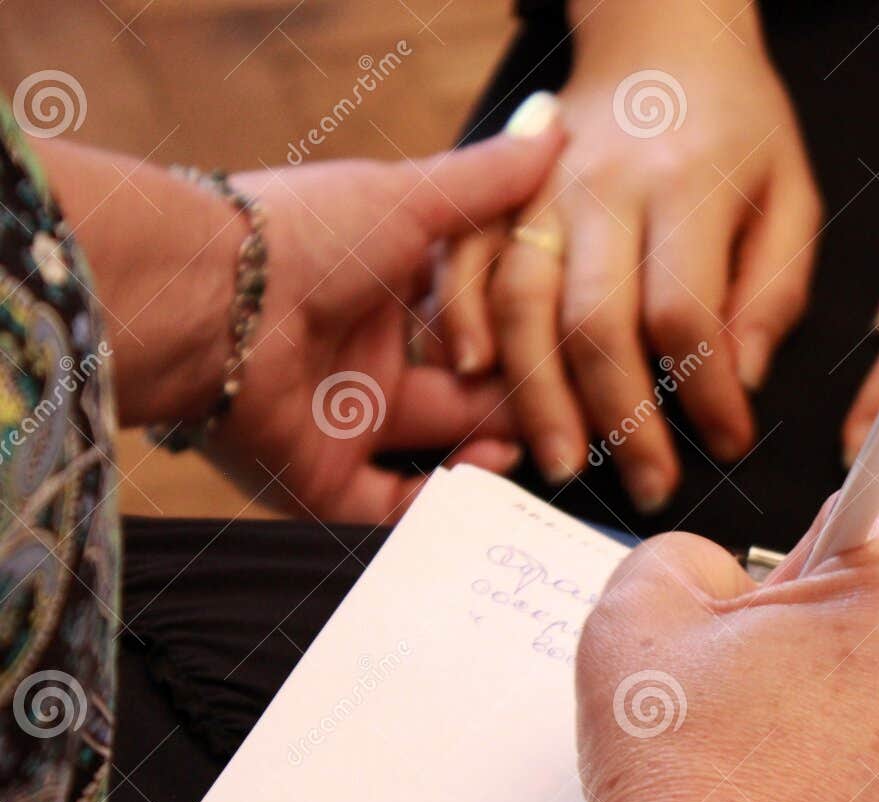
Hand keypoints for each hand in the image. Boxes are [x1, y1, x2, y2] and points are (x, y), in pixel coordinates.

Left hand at [208, 129, 563, 522]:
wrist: (212, 304)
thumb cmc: (303, 236)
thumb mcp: (409, 196)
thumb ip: (486, 180)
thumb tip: (556, 131)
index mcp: (381, 285)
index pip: (474, 312)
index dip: (526, 323)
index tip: (575, 329)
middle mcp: (366, 354)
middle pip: (467, 384)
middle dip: (523, 393)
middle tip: (576, 398)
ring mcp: (346, 419)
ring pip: (442, 445)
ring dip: (497, 445)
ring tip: (540, 440)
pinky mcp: (324, 479)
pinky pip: (394, 505)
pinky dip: (444, 500)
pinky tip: (489, 476)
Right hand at [439, 0, 820, 509]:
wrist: (661, 39)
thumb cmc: (735, 124)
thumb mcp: (790, 196)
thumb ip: (774, 289)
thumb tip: (740, 376)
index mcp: (688, 184)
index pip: (686, 313)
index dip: (706, 393)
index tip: (728, 441)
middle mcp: (603, 188)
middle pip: (595, 323)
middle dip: (619, 421)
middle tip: (646, 485)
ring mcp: (539, 190)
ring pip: (521, 305)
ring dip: (537, 395)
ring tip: (559, 462)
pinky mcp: (498, 195)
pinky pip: (465, 264)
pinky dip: (461, 322)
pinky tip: (475, 376)